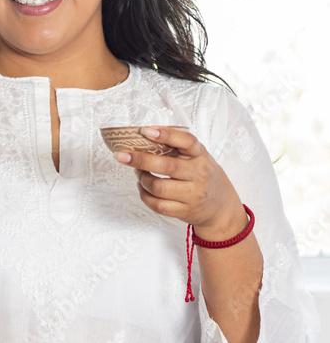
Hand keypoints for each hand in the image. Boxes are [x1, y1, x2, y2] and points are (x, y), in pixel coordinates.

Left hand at [114, 126, 246, 239]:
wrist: (221, 209)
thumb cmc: (204, 177)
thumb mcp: (199, 158)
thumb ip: (179, 148)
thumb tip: (145, 137)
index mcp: (201, 156)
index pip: (187, 142)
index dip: (166, 135)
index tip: (146, 131)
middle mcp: (199, 175)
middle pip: (167, 166)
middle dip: (140, 160)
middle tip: (122, 155)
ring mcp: (192, 195)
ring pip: (159, 187)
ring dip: (142, 179)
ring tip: (138, 172)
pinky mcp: (184, 211)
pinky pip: (158, 205)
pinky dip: (144, 195)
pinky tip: (142, 187)